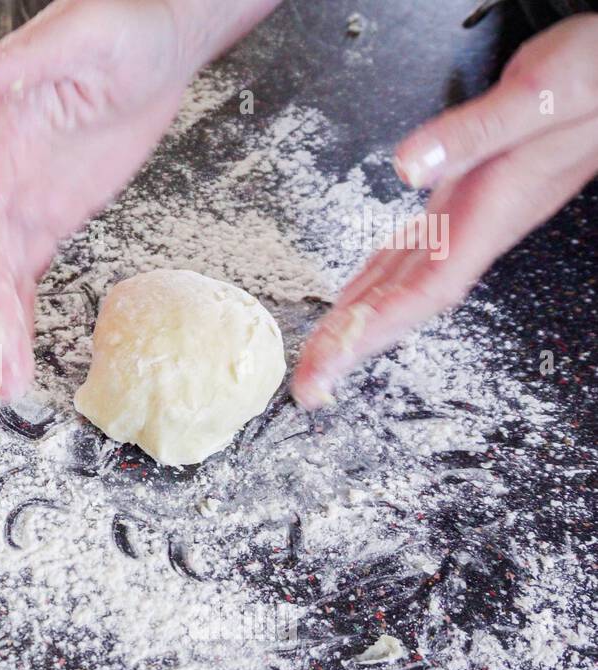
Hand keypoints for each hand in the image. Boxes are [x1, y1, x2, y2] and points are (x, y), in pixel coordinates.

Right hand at [0, 0, 274, 400]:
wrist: (157, 34)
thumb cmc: (118, 21)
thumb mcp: (76, 38)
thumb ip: (15, 65)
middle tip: (3, 377)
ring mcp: (22, 201)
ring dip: (0, 330)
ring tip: (10, 384)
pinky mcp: (50, 216)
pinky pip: (23, 275)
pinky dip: (19, 314)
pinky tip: (17, 352)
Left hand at [292, 14, 597, 408]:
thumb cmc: (595, 77)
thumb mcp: (539, 96)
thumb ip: (475, 132)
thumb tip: (410, 167)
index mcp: (491, 210)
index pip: (422, 290)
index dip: (373, 332)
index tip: (330, 366)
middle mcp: (478, 224)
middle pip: (405, 300)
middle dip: (354, 345)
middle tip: (307, 385)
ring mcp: (472, 214)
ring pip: (403, 280)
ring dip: (359, 319)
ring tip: (319, 354)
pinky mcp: (468, 194)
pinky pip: (411, 251)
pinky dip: (377, 277)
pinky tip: (357, 293)